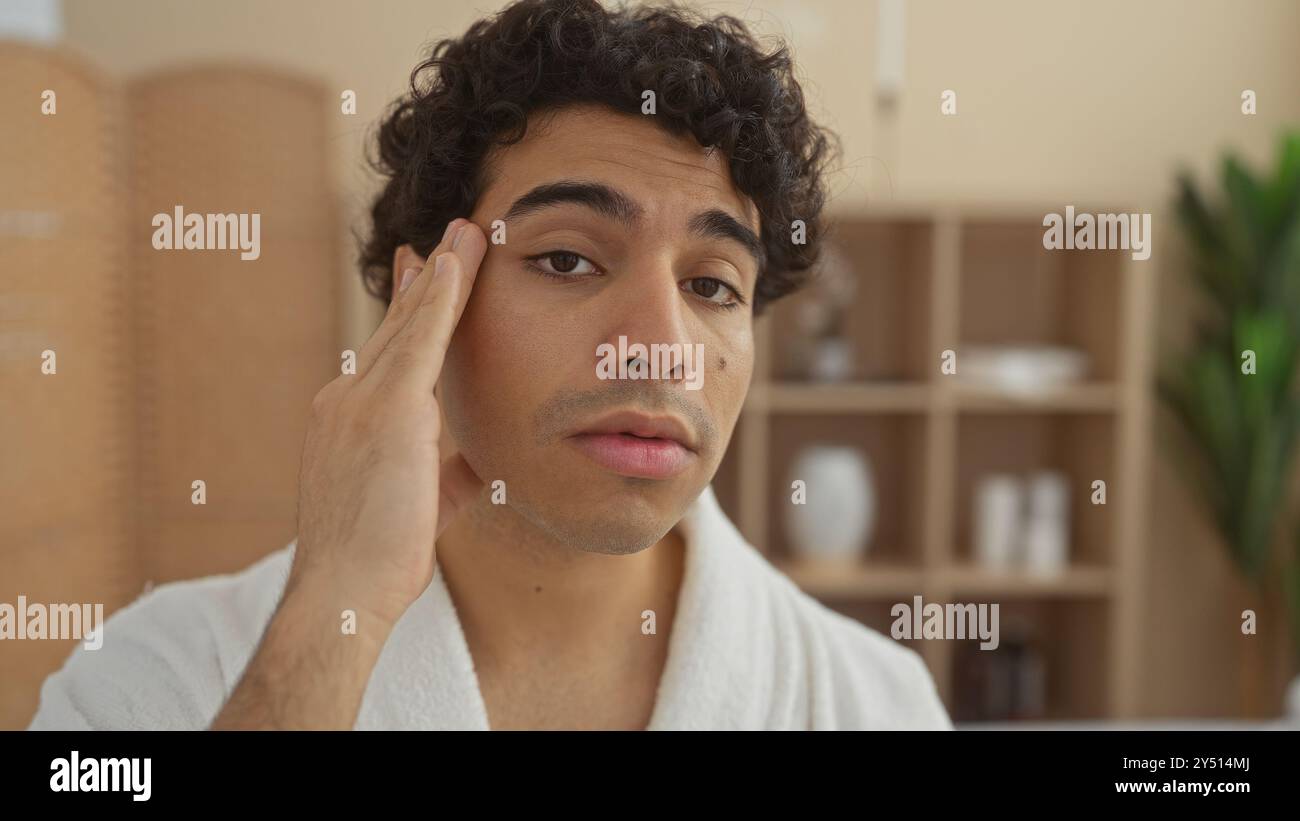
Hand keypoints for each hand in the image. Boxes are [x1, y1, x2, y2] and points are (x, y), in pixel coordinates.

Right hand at [287, 218, 486, 624]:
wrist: (344, 588)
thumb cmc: (379, 559)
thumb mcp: (421, 504)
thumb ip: (447, 473)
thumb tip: (476, 464)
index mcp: (349, 419)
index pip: (386, 353)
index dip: (407, 310)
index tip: (422, 273)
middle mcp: (346, 398)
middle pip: (398, 326)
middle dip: (427, 278)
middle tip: (448, 235)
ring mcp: (361, 400)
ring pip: (412, 322)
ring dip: (443, 274)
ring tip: (467, 231)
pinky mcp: (386, 409)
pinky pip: (420, 340)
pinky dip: (440, 298)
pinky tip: (456, 263)